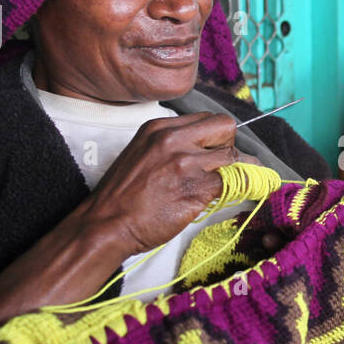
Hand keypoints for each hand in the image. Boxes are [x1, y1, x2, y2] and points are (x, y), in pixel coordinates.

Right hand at [77, 112, 241, 255]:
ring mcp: (187, 161)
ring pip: (234, 156)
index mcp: (159, 127)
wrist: (106, 224)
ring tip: (230, 184)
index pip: (205, 118)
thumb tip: (203, 153)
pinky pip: (233, 182)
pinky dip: (236, 190)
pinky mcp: (197, 186)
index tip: (214, 152)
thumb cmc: (122, 197)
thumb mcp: (142, 154)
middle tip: (223, 166)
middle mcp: (174, 138)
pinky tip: (229, 196)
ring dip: (237, 171)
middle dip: (230, 145)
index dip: (214, 137)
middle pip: (226, 126)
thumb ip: (170, 147)